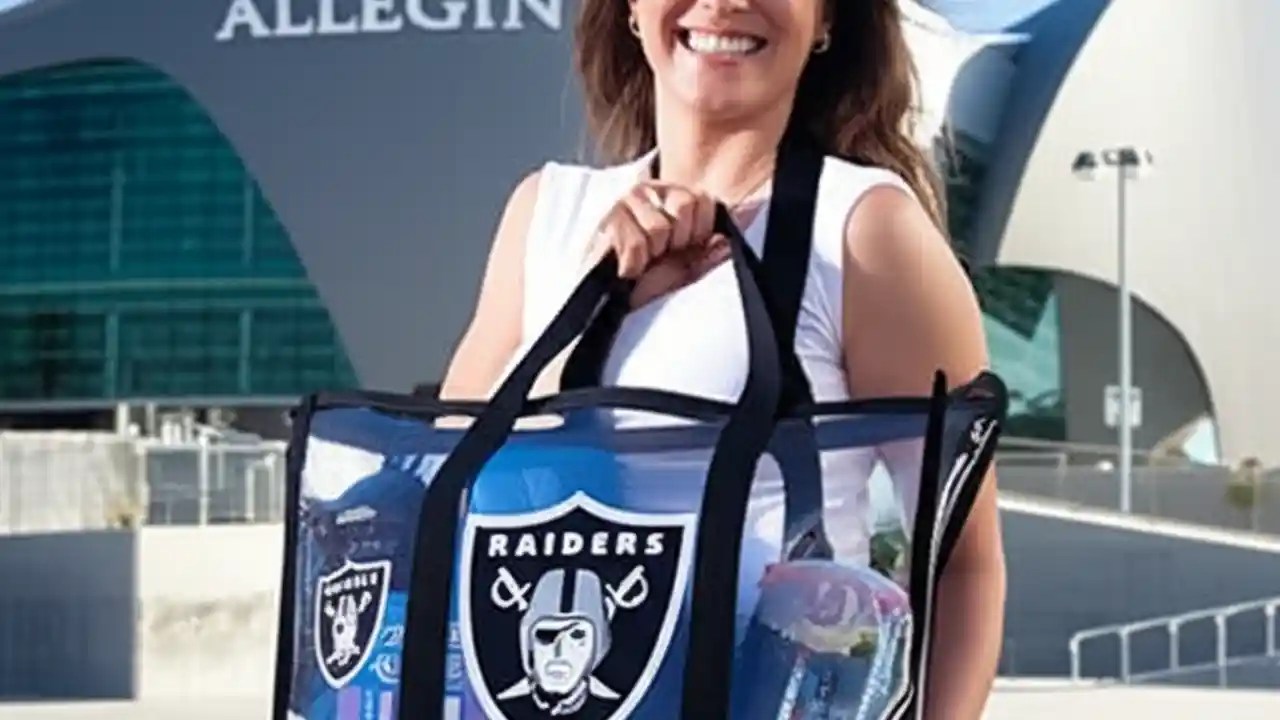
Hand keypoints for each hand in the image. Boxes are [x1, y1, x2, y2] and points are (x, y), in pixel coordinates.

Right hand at [583, 180, 733, 308]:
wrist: (611, 305)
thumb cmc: (651, 283)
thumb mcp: (689, 266)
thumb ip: (712, 247)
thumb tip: (740, 224)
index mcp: (675, 197)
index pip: (703, 198)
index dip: (699, 232)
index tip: (684, 249)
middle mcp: (651, 191)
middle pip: (684, 205)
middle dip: (676, 242)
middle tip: (659, 256)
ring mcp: (627, 202)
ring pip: (659, 228)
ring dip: (651, 255)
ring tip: (642, 262)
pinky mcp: (608, 220)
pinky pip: (635, 244)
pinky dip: (633, 265)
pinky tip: (625, 267)